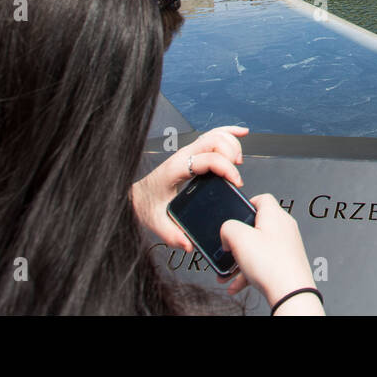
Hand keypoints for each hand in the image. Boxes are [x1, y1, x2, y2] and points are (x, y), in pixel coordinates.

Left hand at [131, 125, 247, 251]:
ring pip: (216, 135)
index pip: (209, 158)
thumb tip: (189, 244)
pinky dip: (229, 132)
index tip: (235, 183)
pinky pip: (213, 135)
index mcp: (176, 169)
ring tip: (238, 161)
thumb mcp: (156, 222)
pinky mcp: (192, 152)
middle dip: (232, 153)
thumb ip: (172, 235)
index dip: (227, 168)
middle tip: (236, 174)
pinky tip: (241, 133)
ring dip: (232, 143)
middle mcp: (183, 156)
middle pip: (215, 140)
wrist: (135, 195)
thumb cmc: (145, 204)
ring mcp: (188, 152)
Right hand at [219, 194, 320, 313]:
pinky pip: (264, 262)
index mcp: (274, 215)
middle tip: (229, 248)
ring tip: (228, 272)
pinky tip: (237, 283)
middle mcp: (284, 227)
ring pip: (258, 248)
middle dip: (238, 240)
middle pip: (256, 226)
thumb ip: (228, 228)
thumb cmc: (273, 264)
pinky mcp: (287, 261)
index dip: (245, 205)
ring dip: (240, 260)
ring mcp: (287, 245)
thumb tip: (227, 232)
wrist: (291, 292)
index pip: (261, 198)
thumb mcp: (239, 238)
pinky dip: (249, 271)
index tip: (235, 216)